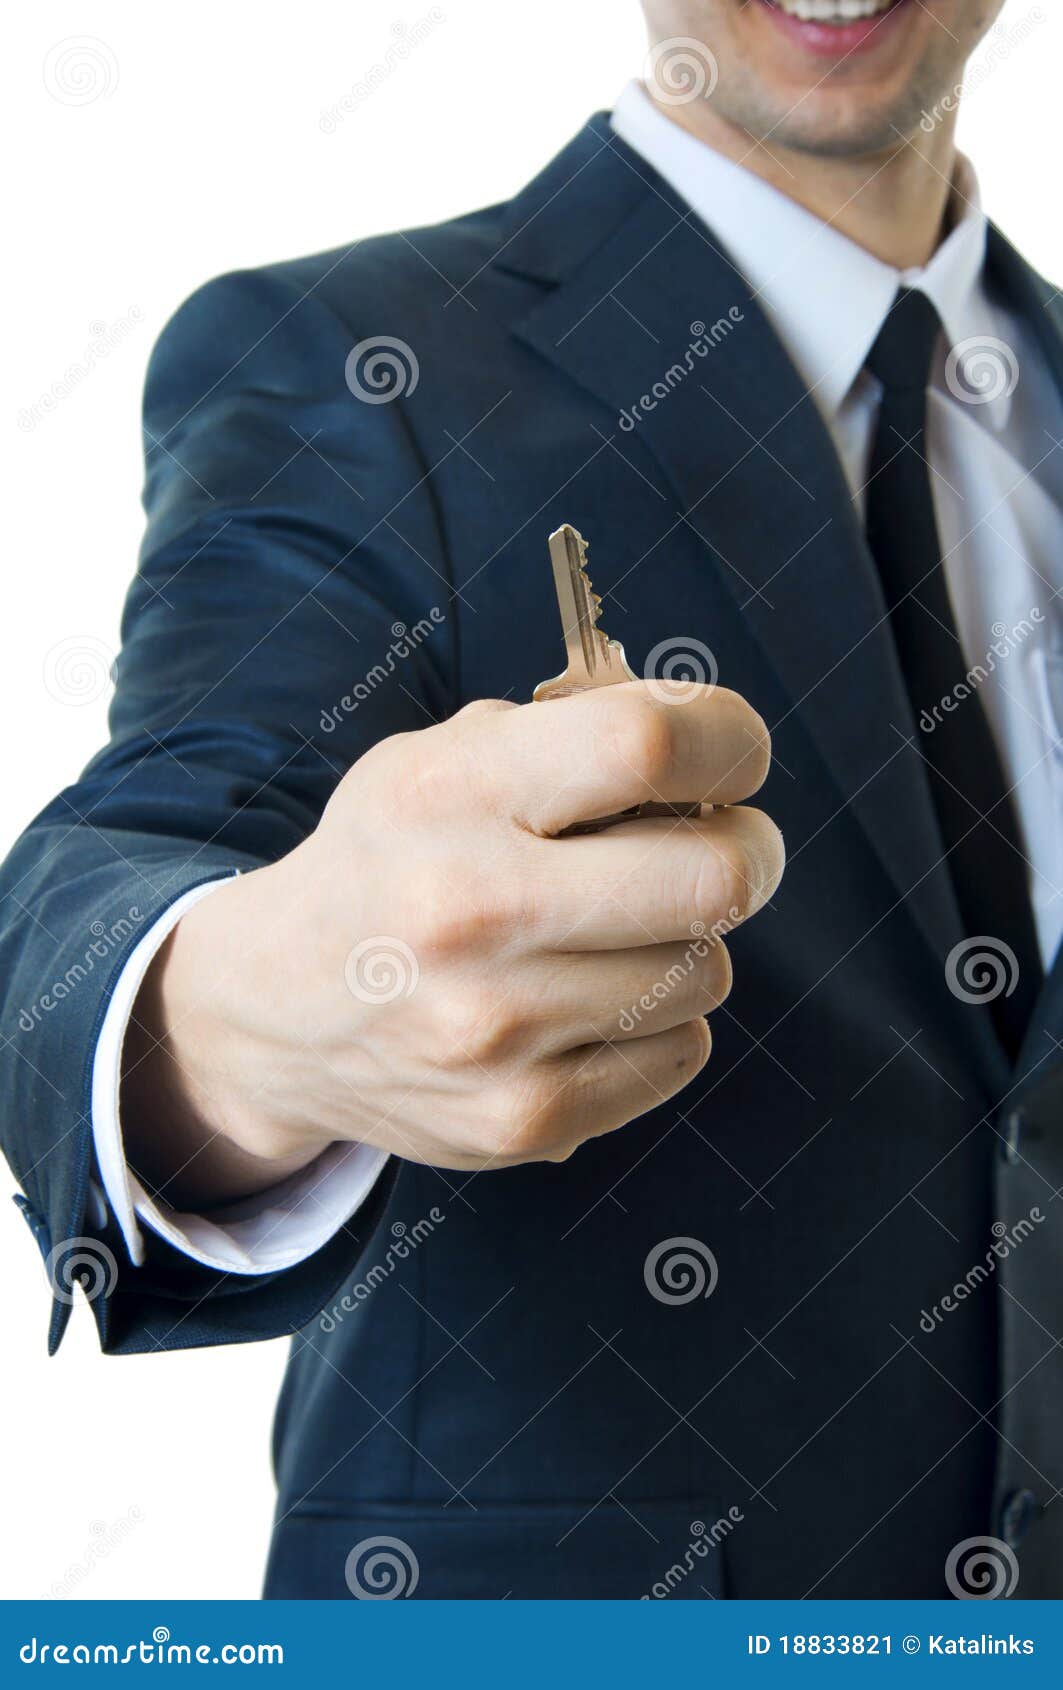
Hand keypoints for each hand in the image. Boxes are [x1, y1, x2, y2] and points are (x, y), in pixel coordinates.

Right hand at [121, 683, 782, 1202]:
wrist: (275, 1012)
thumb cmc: (389, 864)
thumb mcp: (438, 760)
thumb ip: (569, 736)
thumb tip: (714, 755)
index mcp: (449, 796)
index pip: (646, 746)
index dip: (728, 740)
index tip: (733, 757)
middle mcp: (471, 912)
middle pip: (715, 877)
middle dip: (746, 849)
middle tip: (724, 844)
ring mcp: (499, 1030)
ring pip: (706, 969)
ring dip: (685, 941)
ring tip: (618, 932)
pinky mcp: (523, 1117)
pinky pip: (679, 1051)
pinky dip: (660, 1021)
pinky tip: (593, 1001)